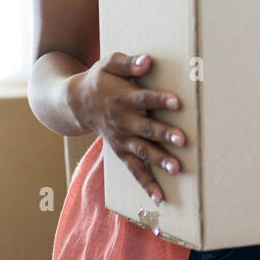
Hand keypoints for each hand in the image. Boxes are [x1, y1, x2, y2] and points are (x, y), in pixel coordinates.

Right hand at [68, 52, 184, 205]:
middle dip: (164, 134)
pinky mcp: (121, 152)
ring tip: (177, 169)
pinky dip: (146, 184)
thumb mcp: (109, 64)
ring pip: (141, 152)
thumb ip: (128, 63)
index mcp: (122, 98)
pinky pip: (133, 170)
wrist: (76, 103)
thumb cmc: (100, 80)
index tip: (178, 102)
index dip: (160, 100)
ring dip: (159, 160)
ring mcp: (122, 139)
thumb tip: (148, 61)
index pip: (144, 99)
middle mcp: (123, 121)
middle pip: (146, 128)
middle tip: (182, 139)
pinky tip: (160, 198)